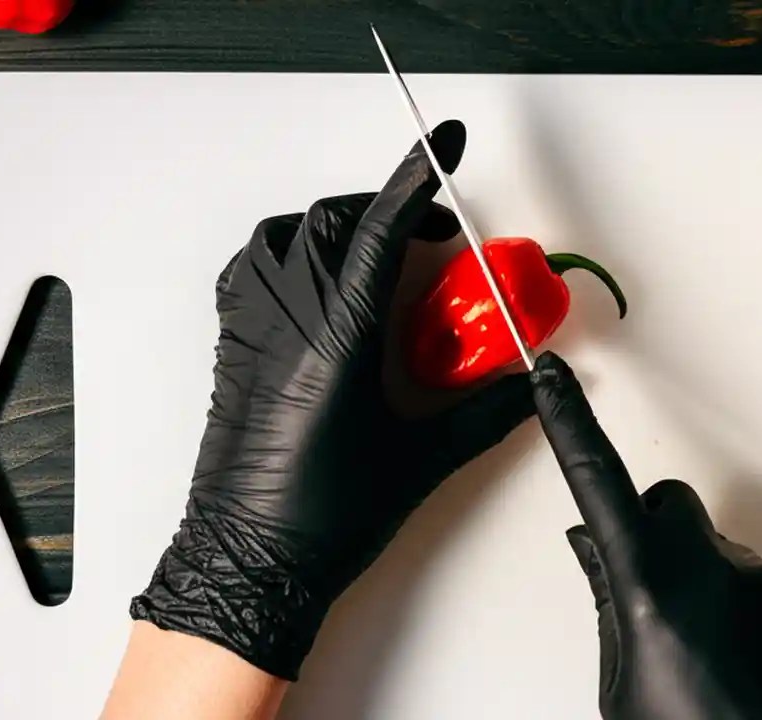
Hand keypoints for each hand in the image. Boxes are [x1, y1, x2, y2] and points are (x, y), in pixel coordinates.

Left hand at [129, 120, 534, 680]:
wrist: (249, 563)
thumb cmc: (326, 517)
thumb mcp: (422, 461)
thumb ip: (485, 413)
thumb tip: (530, 385)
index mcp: (340, 336)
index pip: (379, 227)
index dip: (416, 175)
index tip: (443, 141)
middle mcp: (288, 319)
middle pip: (331, 220)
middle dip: (385, 207)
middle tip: (432, 235)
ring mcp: (251, 330)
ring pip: (283, 236)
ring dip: (331, 225)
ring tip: (373, 251)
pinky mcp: (231, 349)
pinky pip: (251, 269)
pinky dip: (287, 254)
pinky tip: (318, 286)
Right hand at [531, 352, 761, 719]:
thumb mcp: (624, 694)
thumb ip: (611, 605)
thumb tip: (591, 542)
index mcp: (654, 589)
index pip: (598, 484)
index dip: (569, 428)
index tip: (552, 378)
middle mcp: (721, 571)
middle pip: (673, 511)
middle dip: (656, 537)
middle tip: (652, 606)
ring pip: (726, 557)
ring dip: (712, 590)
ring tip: (713, 670)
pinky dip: (760, 621)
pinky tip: (755, 678)